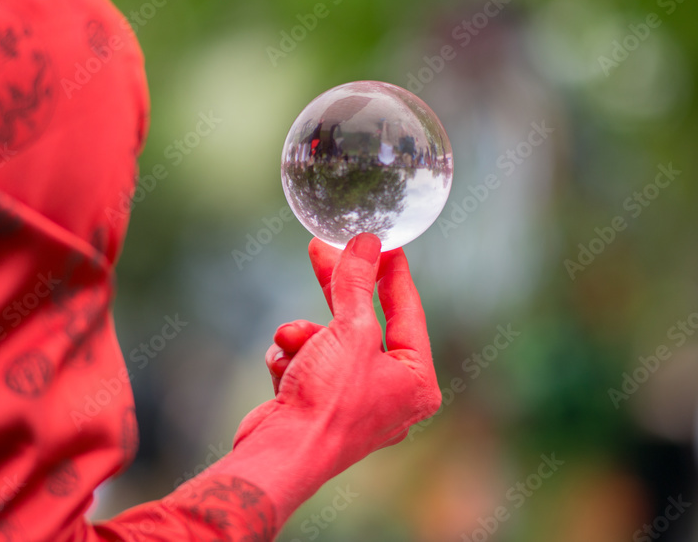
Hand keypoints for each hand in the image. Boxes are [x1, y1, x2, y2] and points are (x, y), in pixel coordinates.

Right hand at [236, 233, 441, 473]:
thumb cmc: (328, 402)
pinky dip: (294, 360)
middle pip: (366, 324)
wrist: (280, 456)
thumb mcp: (349, 331)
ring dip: (306, 335)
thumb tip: (367, 244)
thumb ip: (358, 283)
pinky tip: (283, 369)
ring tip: (290, 339)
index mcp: (416, 381)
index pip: (408, 311)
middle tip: (322, 252)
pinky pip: (311, 364)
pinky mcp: (321, 408)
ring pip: (331, 342)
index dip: (391, 271)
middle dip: (338, 293)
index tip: (380, 241)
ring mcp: (355, 403)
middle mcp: (392, 395)